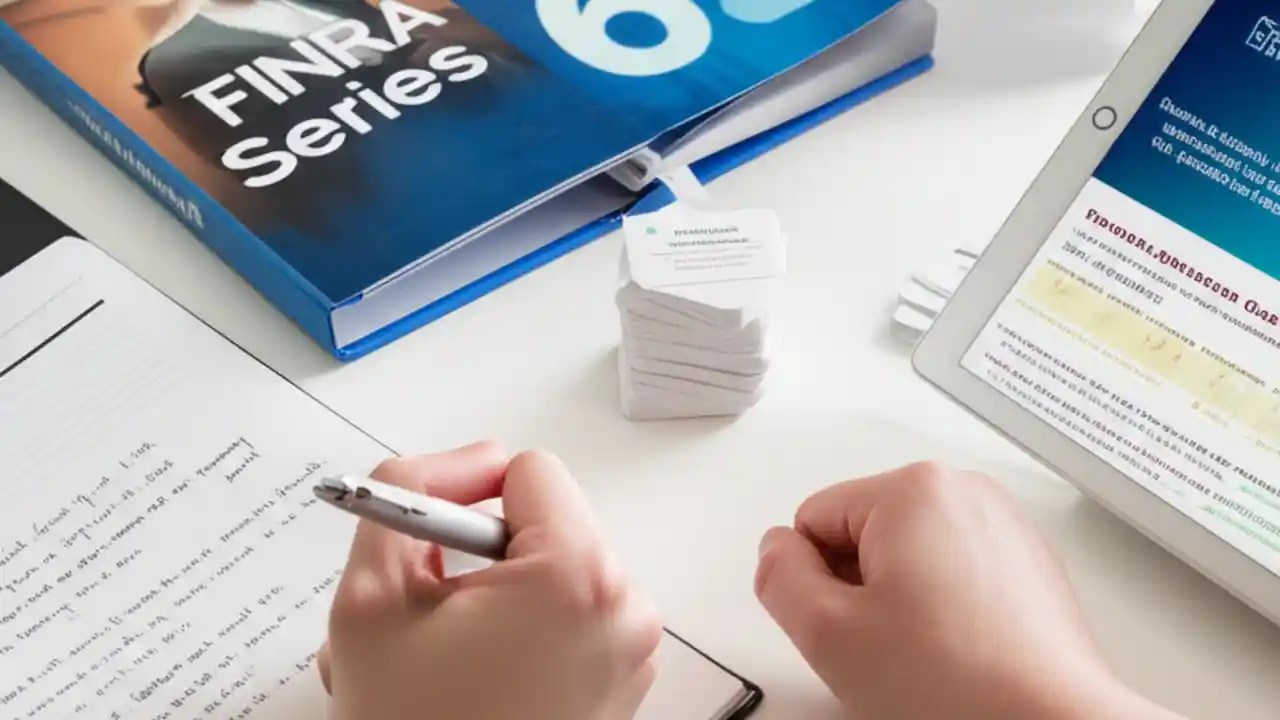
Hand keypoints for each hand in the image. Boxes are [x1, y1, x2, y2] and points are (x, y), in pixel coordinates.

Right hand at [318, 443, 662, 719]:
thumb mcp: (373, 595)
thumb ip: (407, 492)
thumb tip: (460, 463)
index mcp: (577, 578)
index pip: (530, 471)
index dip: (467, 496)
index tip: (436, 550)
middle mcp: (625, 609)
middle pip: (549, 520)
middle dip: (486, 553)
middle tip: (439, 614)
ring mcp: (632, 650)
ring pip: (558, 566)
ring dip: (503, 592)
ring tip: (455, 652)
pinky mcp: (625, 680)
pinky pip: (576, 613)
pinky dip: (530, 627)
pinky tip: (484, 673)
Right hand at [755, 462, 1183, 719]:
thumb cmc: (959, 684)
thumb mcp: (825, 633)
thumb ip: (777, 576)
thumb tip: (778, 550)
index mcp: (912, 488)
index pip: (813, 521)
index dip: (816, 583)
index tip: (854, 626)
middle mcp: (963, 490)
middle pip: (862, 534)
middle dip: (861, 589)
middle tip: (891, 646)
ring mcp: (1002, 524)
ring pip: (908, 556)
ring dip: (903, 602)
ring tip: (932, 653)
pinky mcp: (1026, 562)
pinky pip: (953, 574)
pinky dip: (946, 611)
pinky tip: (962, 653)